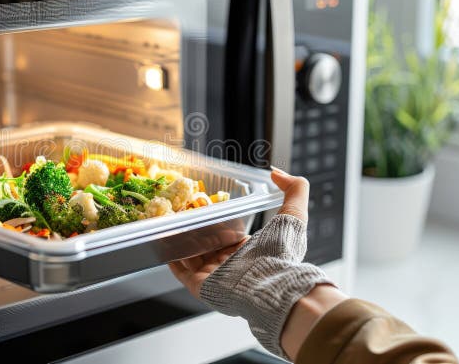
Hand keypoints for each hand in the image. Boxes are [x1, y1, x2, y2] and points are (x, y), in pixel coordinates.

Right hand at [168, 167, 310, 297]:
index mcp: (248, 250)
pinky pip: (180, 270)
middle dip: (193, 229)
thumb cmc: (281, 252)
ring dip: (179, 240)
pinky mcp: (199, 285)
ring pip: (191, 256)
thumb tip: (277, 173)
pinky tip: (164, 243)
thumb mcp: (293, 215)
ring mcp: (213, 276)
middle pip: (206, 244)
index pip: (227, 234)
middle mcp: (229, 264)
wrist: (269, 284)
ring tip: (168, 223)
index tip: (203, 204)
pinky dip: (171, 257)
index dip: (215, 220)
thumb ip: (294, 190)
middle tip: (181, 211)